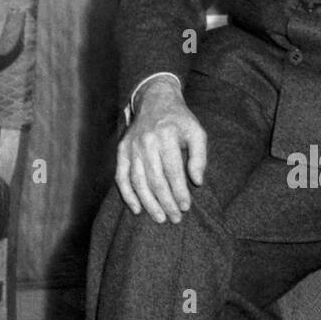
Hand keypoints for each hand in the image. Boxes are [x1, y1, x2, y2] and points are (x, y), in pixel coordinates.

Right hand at [115, 77, 206, 222]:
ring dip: (148, 203)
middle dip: (166, 202)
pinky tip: (137, 209)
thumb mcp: (196, 132)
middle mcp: (146, 142)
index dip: (179, 192)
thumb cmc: (179, 121)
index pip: (173, 171)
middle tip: (175, 218)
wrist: (155, 101)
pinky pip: (121, 176)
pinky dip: (127, 194)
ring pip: (138, 181)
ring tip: (160, 218)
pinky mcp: (122, 150)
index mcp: (166, 136)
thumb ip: (200, 157)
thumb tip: (197, 182)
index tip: (186, 207)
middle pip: (155, 180)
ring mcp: (131, 147)